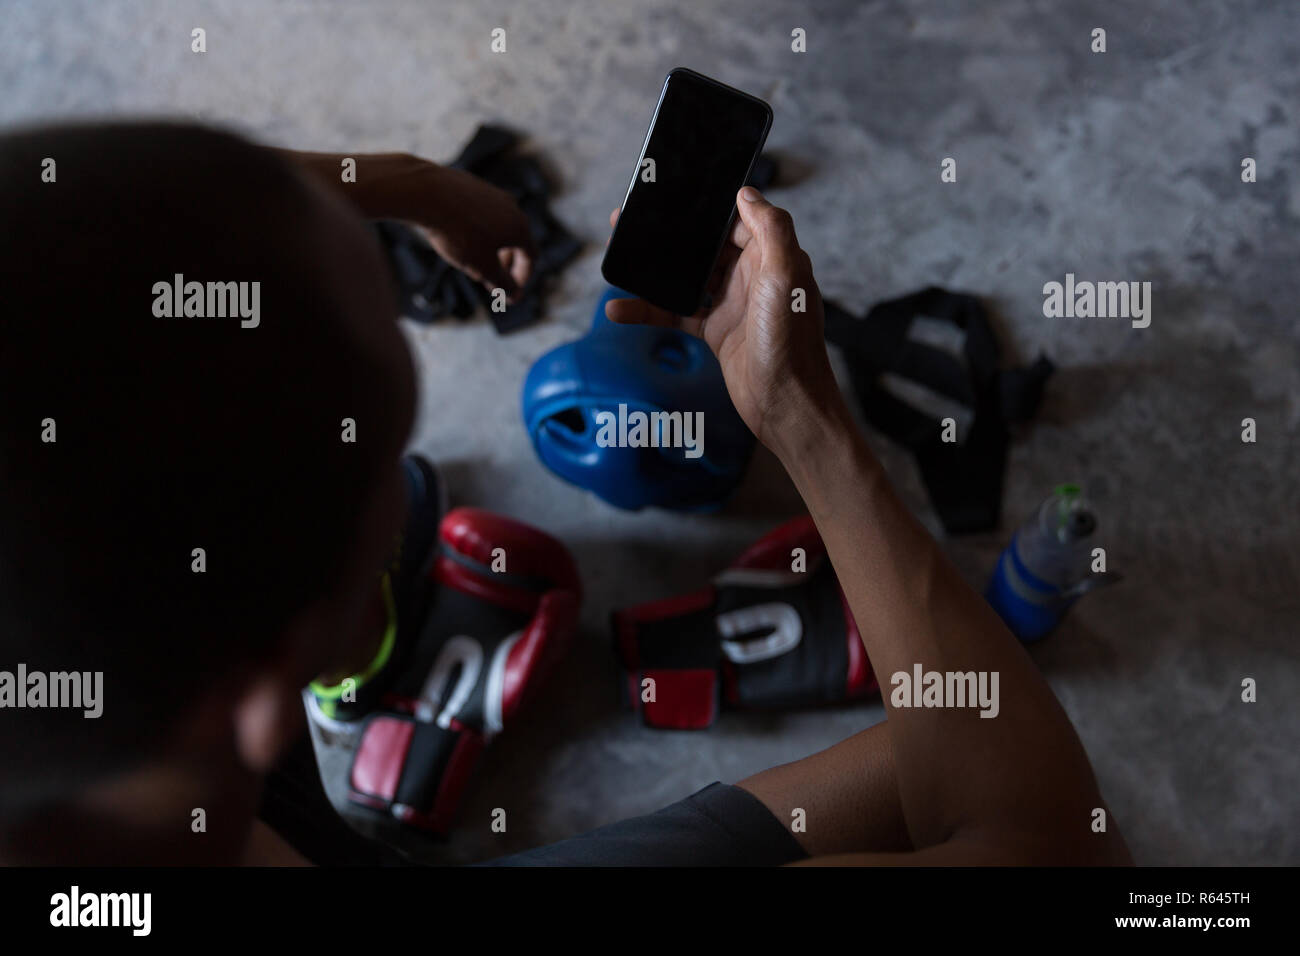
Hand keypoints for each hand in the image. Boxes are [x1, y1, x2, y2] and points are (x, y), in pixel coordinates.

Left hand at [415, 164, 534, 299]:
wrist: (426, 194)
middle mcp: (511, 207)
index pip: (531, 256)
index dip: (522, 276)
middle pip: (516, 240)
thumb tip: (516, 296)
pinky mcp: (471, 185)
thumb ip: (503, 283)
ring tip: (472, 260)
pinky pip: (481, 213)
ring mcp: (491, 193)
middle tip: (490, 279)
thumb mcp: (483, 266)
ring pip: (497, 226)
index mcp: (520, 227)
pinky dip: (477, 229)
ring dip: (490, 247)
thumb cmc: (458, 232)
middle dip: (505, 263)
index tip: (510, 290)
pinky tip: (458, 237)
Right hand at [605, 187, 842, 456]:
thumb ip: (771, 228)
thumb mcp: (785, 275)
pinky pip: (674, 313)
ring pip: (684, 277)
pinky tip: (618, 309)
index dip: (705, 208)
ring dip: (652, 270)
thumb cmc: (791, 341)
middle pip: (704, 246)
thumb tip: (747, 192)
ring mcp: (731, 303)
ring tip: (618, 255)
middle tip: (632, 221)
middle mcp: (752, 275)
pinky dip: (647, 310)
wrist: (785, 403)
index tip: (673, 195)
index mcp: (771, 256)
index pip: (735, 219)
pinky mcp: (715, 330)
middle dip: (669, 235)